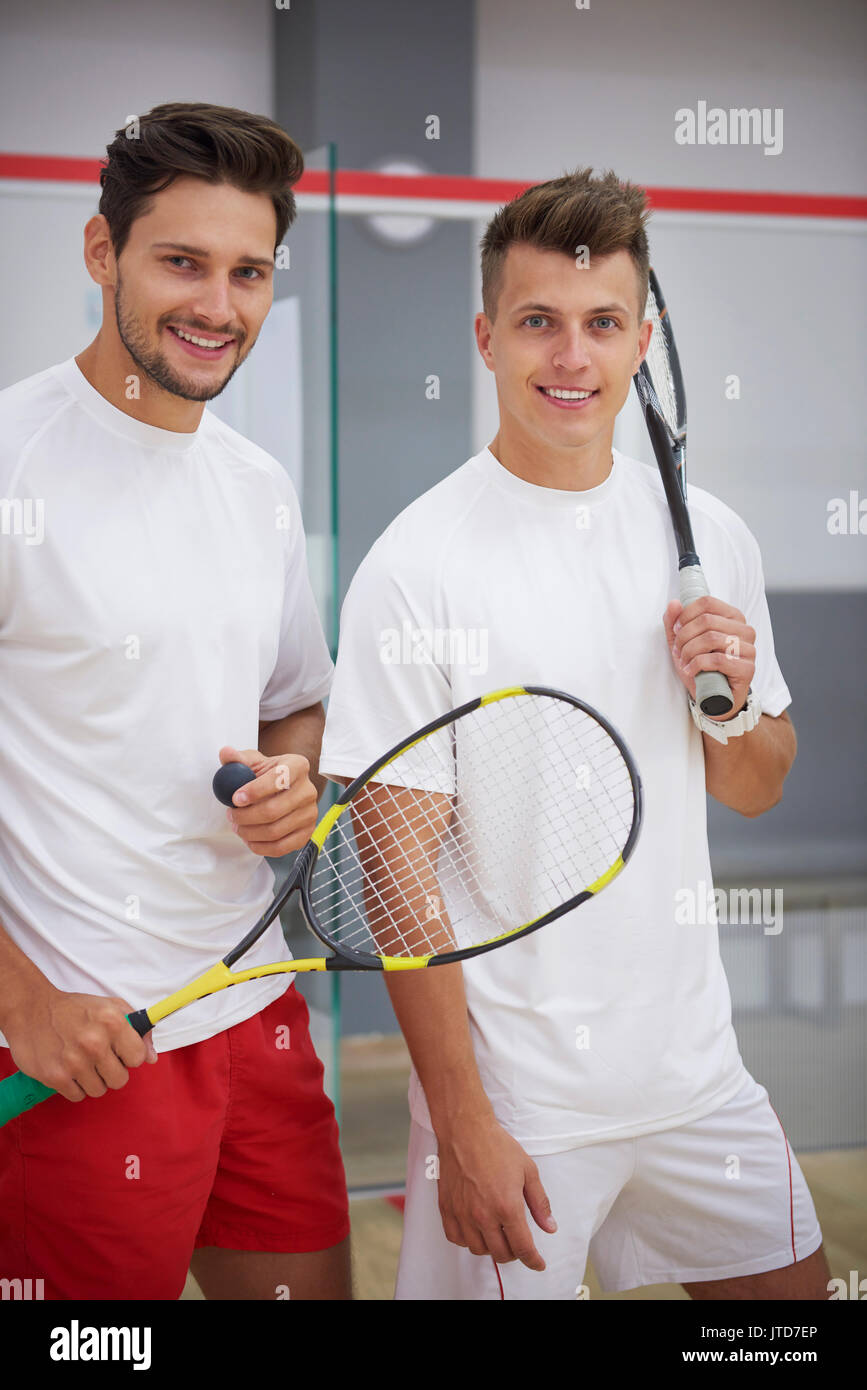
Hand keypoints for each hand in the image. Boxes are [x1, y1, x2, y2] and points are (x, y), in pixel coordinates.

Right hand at [4, 984, 156, 1102]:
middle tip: (97, 1059)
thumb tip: (152, 1057)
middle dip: (111, 1072)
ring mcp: (75, 1061)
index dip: (128, 1057)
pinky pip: (78, 1096)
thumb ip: (137, 1030)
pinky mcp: (56, 1076)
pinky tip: (67, 1070)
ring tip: (80, 1063)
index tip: (118, 1052)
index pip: (137, 1058)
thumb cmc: (73, 1009)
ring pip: (99, 1091)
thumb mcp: (110, 1007)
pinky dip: (74, 1087)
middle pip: (119, 1080)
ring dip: (91, 1080)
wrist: (31, 1009)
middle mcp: (95, 1042)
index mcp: (112, 1022)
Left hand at [218, 746, 318, 855]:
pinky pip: (281, 847)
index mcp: (297, 766)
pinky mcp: (307, 832)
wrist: (281, 789)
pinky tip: (249, 838)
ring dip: (249, 833)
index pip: (278, 779)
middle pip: (274, 810)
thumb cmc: (265, 775)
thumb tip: (226, 753)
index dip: (255, 791)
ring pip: (275, 831)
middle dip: (246, 817)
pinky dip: (260, 847)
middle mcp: (308, 790)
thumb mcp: (252, 762)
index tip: (235, 799)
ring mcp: (310, 813)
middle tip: (231, 815)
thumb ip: (237, 759)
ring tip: (237, 826)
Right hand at [435, 1113, 555, 1269]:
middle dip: (514, 1253)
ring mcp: (463, 1214)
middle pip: (501, 1253)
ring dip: (491, 1247)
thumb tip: (549, 1227)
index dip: (533, 1260)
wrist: (465, 1130)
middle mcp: (484, 1216)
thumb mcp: (528, 1171)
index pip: (523, 1248)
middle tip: (518, 1242)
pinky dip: (467, 1240)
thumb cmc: (497, 1147)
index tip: (537, 1263)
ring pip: (478, 1249)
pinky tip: (475, 1229)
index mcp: (507, 1207)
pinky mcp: (447, 1208)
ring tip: (497, 1233)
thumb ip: (540, 1203)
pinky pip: (456, 1238)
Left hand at [663, 597, 755, 717]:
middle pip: (707, 620)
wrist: (712, 698)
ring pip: (712, 638)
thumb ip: (675, 622)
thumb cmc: (700, 668)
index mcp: (732, 617)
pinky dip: (698, 665)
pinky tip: (691, 671)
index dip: (686, 615)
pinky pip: (718, 659)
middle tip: (678, 651)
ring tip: (684, 661)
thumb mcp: (683, 642)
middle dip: (684, 636)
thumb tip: (673, 603)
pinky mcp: (748, 668)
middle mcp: (744, 630)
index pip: (707, 602)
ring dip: (689, 651)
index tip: (676, 629)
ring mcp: (749, 649)